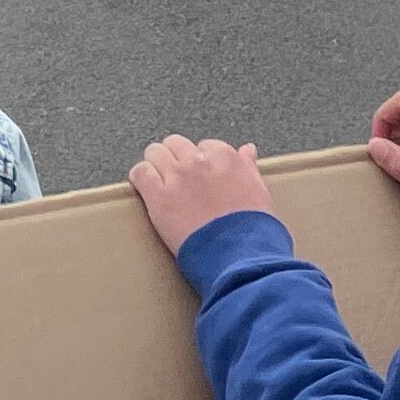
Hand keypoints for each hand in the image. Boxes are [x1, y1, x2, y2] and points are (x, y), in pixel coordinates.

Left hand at [129, 136, 274, 252]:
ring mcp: (177, 176)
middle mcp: (198, 160)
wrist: (240, 255)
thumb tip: (247, 149)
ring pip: (154, 153)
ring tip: (160, 184)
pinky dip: (140, 179)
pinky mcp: (159, 196)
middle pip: (175, 144)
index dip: (200, 162)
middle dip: (175, 159)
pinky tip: (145, 189)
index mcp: (224, 156)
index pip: (203, 145)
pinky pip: (140, 173)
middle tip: (177, 180)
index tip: (199, 178)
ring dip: (156, 166)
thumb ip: (248, 167)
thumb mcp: (260, 191)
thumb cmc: (253, 228)